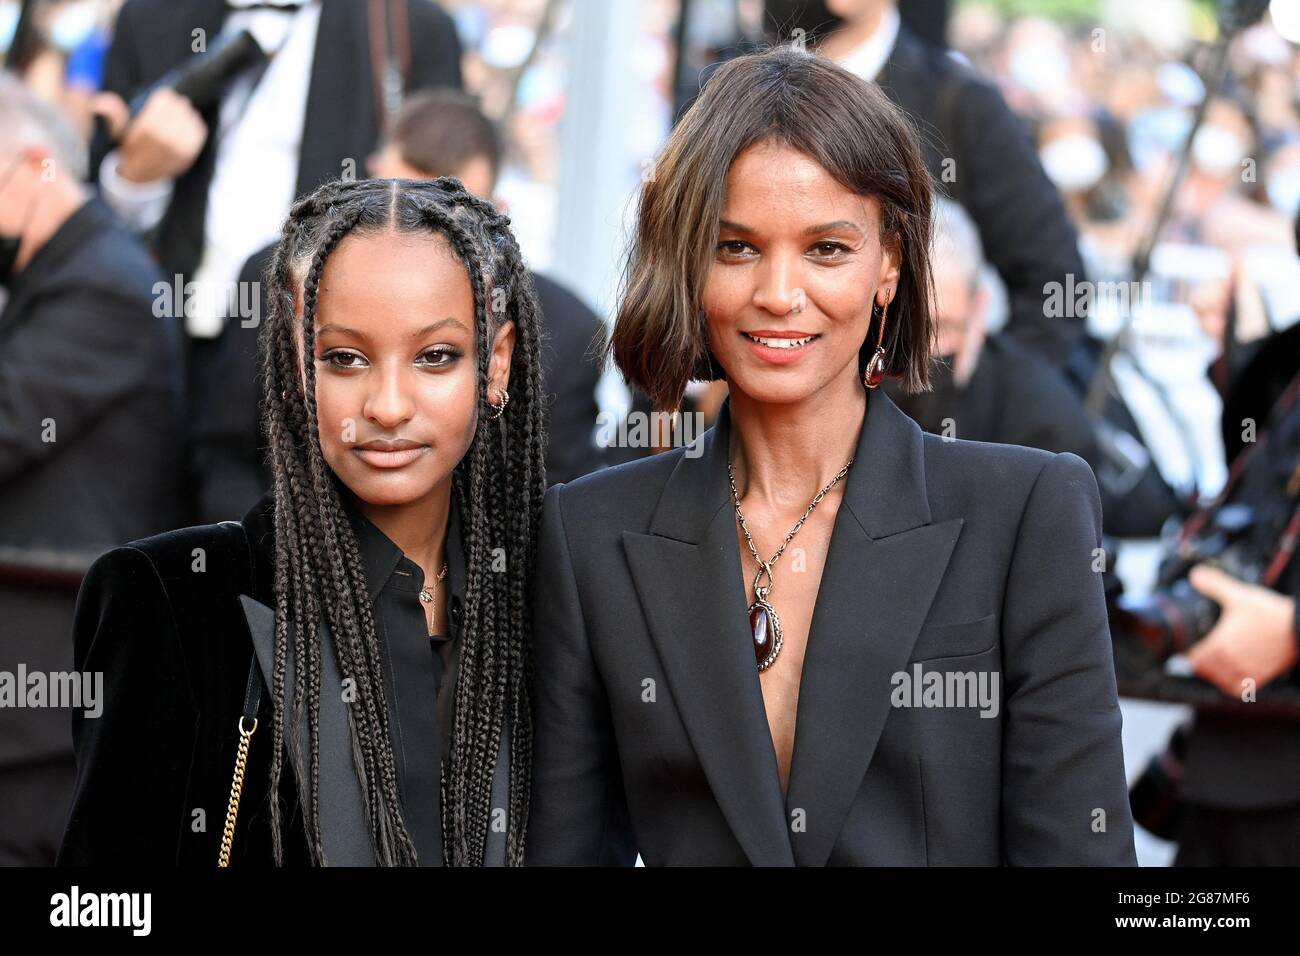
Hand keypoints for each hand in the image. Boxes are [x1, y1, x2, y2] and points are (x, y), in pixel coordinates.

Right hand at [94, 88, 207, 182]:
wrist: (141, 177)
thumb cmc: (130, 148)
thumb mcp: (117, 132)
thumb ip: (113, 115)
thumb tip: (101, 102)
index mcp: (146, 130)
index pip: (164, 101)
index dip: (164, 97)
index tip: (162, 96)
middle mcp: (164, 139)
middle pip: (179, 107)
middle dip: (176, 103)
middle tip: (173, 103)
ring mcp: (179, 148)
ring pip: (190, 118)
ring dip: (186, 113)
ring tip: (180, 113)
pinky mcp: (190, 154)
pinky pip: (199, 131)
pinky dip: (195, 125)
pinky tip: (188, 124)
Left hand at [1185, 564, 1297, 697]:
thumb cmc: (1270, 613)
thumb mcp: (1239, 595)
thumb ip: (1215, 584)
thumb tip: (1195, 574)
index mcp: (1221, 645)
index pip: (1195, 658)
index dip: (1189, 653)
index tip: (1187, 648)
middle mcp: (1232, 662)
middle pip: (1206, 671)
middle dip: (1200, 663)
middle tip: (1199, 655)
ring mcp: (1247, 671)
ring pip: (1221, 680)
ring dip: (1215, 674)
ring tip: (1213, 665)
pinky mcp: (1262, 677)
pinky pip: (1240, 688)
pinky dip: (1232, 684)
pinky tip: (1231, 675)